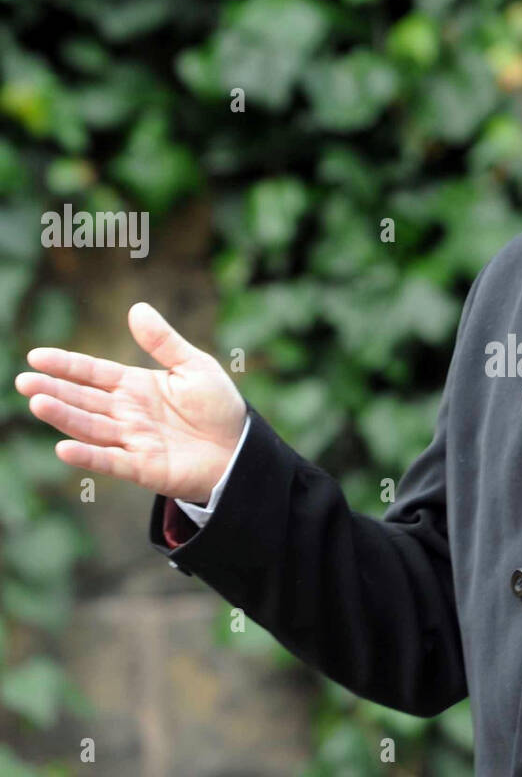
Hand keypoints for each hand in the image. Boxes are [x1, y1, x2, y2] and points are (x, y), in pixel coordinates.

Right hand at [15, 302, 247, 501]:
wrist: (241, 450)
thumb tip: (136, 308)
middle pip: (83, 400)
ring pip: (90, 427)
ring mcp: (131, 441)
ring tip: (38, 403)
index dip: (66, 365)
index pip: (93, 373)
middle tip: (24, 382)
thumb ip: (164, 342)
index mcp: (135, 386)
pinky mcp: (142, 468)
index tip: (36, 356)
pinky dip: (88, 455)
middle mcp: (126, 413)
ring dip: (64, 417)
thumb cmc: (219, 408)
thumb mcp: (194, 367)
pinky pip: (110, 461)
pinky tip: (63, 448)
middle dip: (54, 390)